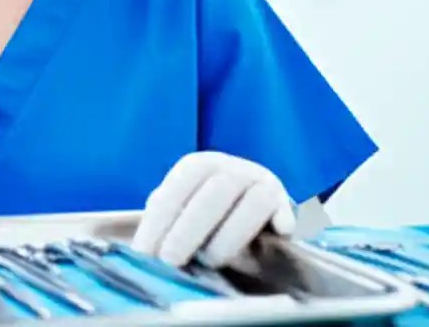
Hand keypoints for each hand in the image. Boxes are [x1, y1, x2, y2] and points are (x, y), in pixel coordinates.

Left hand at [132, 151, 295, 267]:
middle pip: (210, 195)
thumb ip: (166, 223)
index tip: (145, 255)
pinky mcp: (284, 201)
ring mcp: (260, 181)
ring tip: (210, 261)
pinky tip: (260, 249)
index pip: (174, 192)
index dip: (157, 224)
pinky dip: (274, 227)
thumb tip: (144, 254)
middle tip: (171, 262)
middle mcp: (229, 167)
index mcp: (196, 167)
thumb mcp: (183, 211)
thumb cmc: (209, 216)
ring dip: (227, 236)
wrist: (254, 209)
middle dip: (186, 232)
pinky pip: (281, 212)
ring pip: (250, 203)